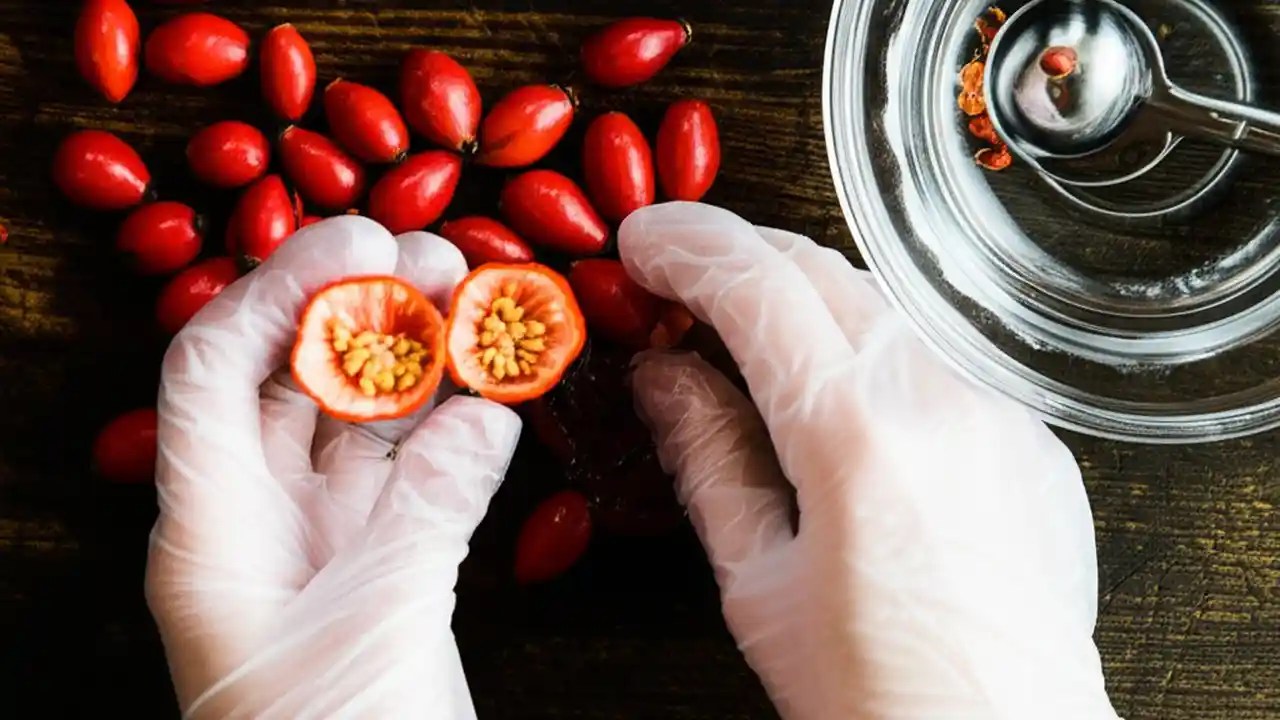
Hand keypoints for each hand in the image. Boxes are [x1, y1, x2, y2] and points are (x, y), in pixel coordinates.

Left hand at [146, 217, 520, 718]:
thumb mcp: (373, 623)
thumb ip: (426, 507)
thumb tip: (481, 411)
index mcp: (210, 533)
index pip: (215, 373)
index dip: (276, 293)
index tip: (356, 239)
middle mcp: (257, 525)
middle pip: (294, 384)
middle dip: (360, 309)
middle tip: (437, 254)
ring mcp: (324, 547)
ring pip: (361, 425)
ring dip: (416, 361)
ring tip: (476, 299)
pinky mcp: (384, 573)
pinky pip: (415, 480)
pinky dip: (456, 433)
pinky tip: (498, 396)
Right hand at [620, 203, 1119, 719]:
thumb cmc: (879, 698)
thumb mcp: (758, 584)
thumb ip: (708, 460)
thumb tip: (664, 378)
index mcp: (856, 437)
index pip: (757, 285)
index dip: (687, 246)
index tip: (643, 244)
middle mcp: (940, 401)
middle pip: (821, 268)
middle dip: (737, 255)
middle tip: (674, 286)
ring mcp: (997, 412)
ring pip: (879, 306)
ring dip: (800, 299)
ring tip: (741, 344)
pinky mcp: (1028, 436)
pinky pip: (931, 359)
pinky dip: (864, 352)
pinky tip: (829, 401)